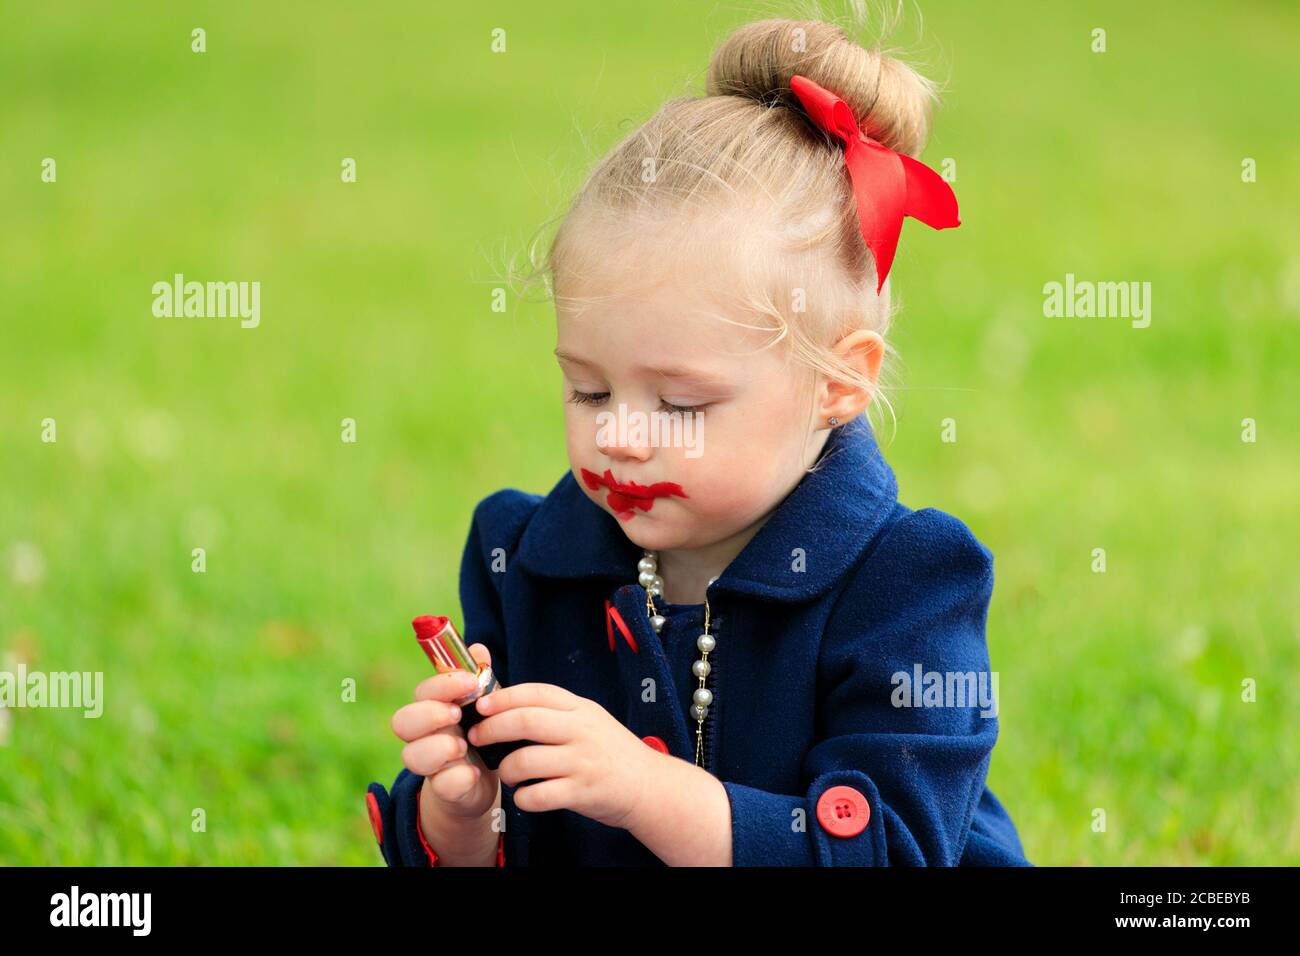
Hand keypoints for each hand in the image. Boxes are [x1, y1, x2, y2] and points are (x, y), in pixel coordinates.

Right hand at [391, 643, 498, 818]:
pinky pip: (441, 786)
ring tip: (464, 746)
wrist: (483, 779)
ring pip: (411, 756)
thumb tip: (478, 650)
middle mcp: (422, 736)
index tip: (471, 682)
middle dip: (429, 714)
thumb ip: (479, 677)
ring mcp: (430, 765)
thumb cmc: (479, 732)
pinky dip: (458, 778)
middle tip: (457, 714)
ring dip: (439, 747)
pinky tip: (474, 773)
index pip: (422, 692)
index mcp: (431, 710)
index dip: (442, 685)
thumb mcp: (483, 704)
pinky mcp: (444, 791)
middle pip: (401, 721)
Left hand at [466, 682, 659, 830]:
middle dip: (492, 728)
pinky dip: (523, 798)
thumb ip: (557, 712)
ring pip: (525, 761)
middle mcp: (581, 731)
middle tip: (476, 737)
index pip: (536, 693)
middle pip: (525, 721)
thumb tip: (507, 706)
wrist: (649, 785)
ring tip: (505, 773)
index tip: (481, 705)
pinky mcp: (582, 793)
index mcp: (581, 709)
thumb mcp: (590, 720)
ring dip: (505, 769)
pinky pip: (538, 796)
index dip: (503, 697)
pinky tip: (525, 796)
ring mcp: (582, 762)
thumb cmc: (611, 752)